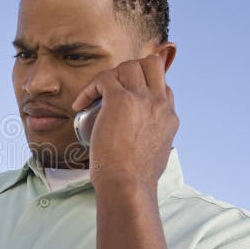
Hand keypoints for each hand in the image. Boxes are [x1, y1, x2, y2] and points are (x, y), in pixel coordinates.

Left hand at [71, 54, 177, 189]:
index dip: (143, 87)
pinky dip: (89, 88)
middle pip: (151, 64)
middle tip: (111, 87)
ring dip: (109, 76)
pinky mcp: (120, 100)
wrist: (127, 184)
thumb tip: (142, 140)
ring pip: (129, 66)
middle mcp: (160, 103)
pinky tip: (80, 103)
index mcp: (169, 116)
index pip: (162, 86)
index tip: (125, 97)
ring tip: (94, 94)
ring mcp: (142, 99)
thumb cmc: (135, 178)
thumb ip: (153, 139)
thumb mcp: (155, 154)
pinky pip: (103, 79)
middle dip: (130, 69)